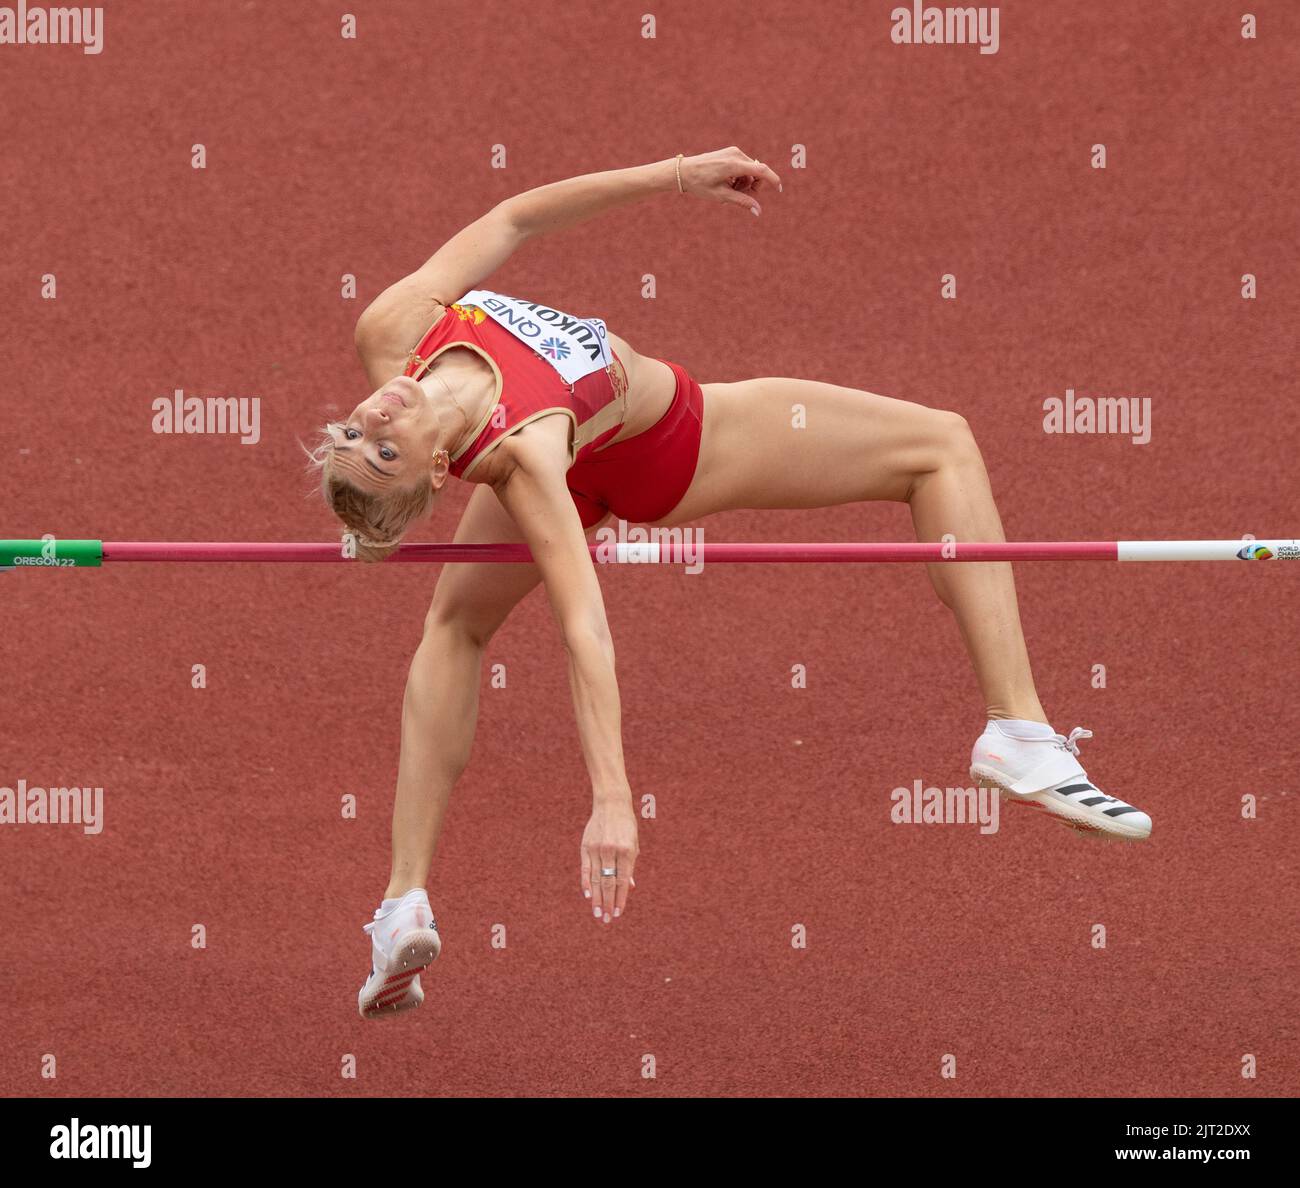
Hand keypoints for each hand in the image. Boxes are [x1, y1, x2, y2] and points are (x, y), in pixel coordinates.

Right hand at [580, 798, 638, 922]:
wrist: (611, 804)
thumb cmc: (626, 826)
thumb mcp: (633, 844)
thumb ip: (630, 865)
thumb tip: (629, 886)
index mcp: (627, 851)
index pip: (622, 881)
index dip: (620, 898)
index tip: (618, 913)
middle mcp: (611, 851)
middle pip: (608, 883)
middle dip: (608, 903)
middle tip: (606, 919)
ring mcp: (597, 849)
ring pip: (595, 879)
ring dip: (596, 898)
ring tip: (597, 913)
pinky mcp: (585, 846)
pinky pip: (585, 868)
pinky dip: (585, 883)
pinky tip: (587, 895)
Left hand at [678, 146, 782, 215]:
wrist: (684, 171)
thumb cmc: (700, 184)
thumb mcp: (721, 196)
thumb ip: (742, 202)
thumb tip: (758, 211)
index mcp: (734, 165)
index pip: (761, 170)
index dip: (773, 180)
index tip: (780, 189)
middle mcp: (736, 154)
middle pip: (757, 172)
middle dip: (752, 186)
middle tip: (738, 195)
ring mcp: (734, 151)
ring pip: (750, 170)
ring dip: (744, 182)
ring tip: (728, 189)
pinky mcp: (731, 152)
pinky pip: (744, 166)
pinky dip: (740, 176)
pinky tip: (727, 181)